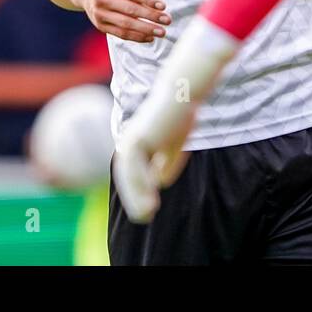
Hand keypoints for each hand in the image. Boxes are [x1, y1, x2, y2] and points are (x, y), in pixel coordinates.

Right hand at [76, 0, 169, 41]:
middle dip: (151, 17)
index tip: (163, 6)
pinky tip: (150, 37)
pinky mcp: (100, 25)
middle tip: (167, 20)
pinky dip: (136, 37)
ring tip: (161, 32)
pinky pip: (120, 33)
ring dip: (145, 30)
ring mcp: (99, 14)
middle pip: (130, 10)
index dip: (148, 0)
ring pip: (125, 24)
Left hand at [112, 16, 240, 222]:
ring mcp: (130, 141)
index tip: (148, 210)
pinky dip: (142, 183)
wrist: (182, 94)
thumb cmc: (181, 114)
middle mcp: (129, 143)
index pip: (135, 175)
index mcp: (137, 144)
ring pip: (129, 175)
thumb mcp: (174, 144)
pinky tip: (151, 193)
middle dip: (136, 197)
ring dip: (137, 195)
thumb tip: (159, 183)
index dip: (140, 193)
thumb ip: (166, 162)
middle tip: (145, 216)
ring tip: (146, 213)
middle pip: (129, 177)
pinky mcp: (137, 139)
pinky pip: (136, 167)